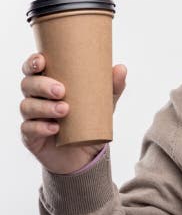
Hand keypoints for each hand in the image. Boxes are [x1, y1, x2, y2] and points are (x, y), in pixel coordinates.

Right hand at [19, 53, 126, 174]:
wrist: (85, 153)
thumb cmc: (89, 120)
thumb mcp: (104, 103)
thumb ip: (113, 86)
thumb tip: (121, 68)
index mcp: (49, 83)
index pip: (33, 68)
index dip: (33, 62)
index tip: (42, 61)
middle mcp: (36, 98)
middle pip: (28, 85)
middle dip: (42, 85)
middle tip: (61, 90)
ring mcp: (32, 117)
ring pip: (27, 106)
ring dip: (44, 107)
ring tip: (65, 110)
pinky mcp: (31, 136)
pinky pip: (29, 129)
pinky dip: (41, 127)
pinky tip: (55, 128)